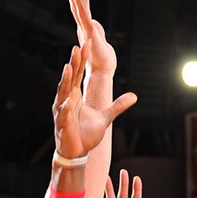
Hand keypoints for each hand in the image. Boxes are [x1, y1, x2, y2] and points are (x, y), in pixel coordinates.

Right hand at [53, 44, 135, 159]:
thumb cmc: (87, 134)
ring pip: (63, 92)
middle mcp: (67, 100)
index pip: (79, 74)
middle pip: (71, 78)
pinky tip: (68, 101)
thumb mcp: (106, 118)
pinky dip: (65, 108)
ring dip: (66, 80)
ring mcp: (62, 111)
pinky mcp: (62, 124)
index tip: (86, 45)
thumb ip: (118, 106)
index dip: (82, 60)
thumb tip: (134, 96)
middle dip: (75, 63)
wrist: (77, 152)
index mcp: (76, 96)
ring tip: (68, 67)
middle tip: (78, 47)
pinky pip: (62, 114)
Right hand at [66, 0, 116, 77]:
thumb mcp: (105, 51)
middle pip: (78, 7)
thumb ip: (102, 45)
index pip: (83, 13)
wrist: (102, 74)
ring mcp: (85, 29)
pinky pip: (82, 13)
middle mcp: (84, 29)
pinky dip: (77, 2)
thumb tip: (102, 45)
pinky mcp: (88, 30)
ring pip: (79, 7)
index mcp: (88, 32)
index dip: (81, 1)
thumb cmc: (104, 66)